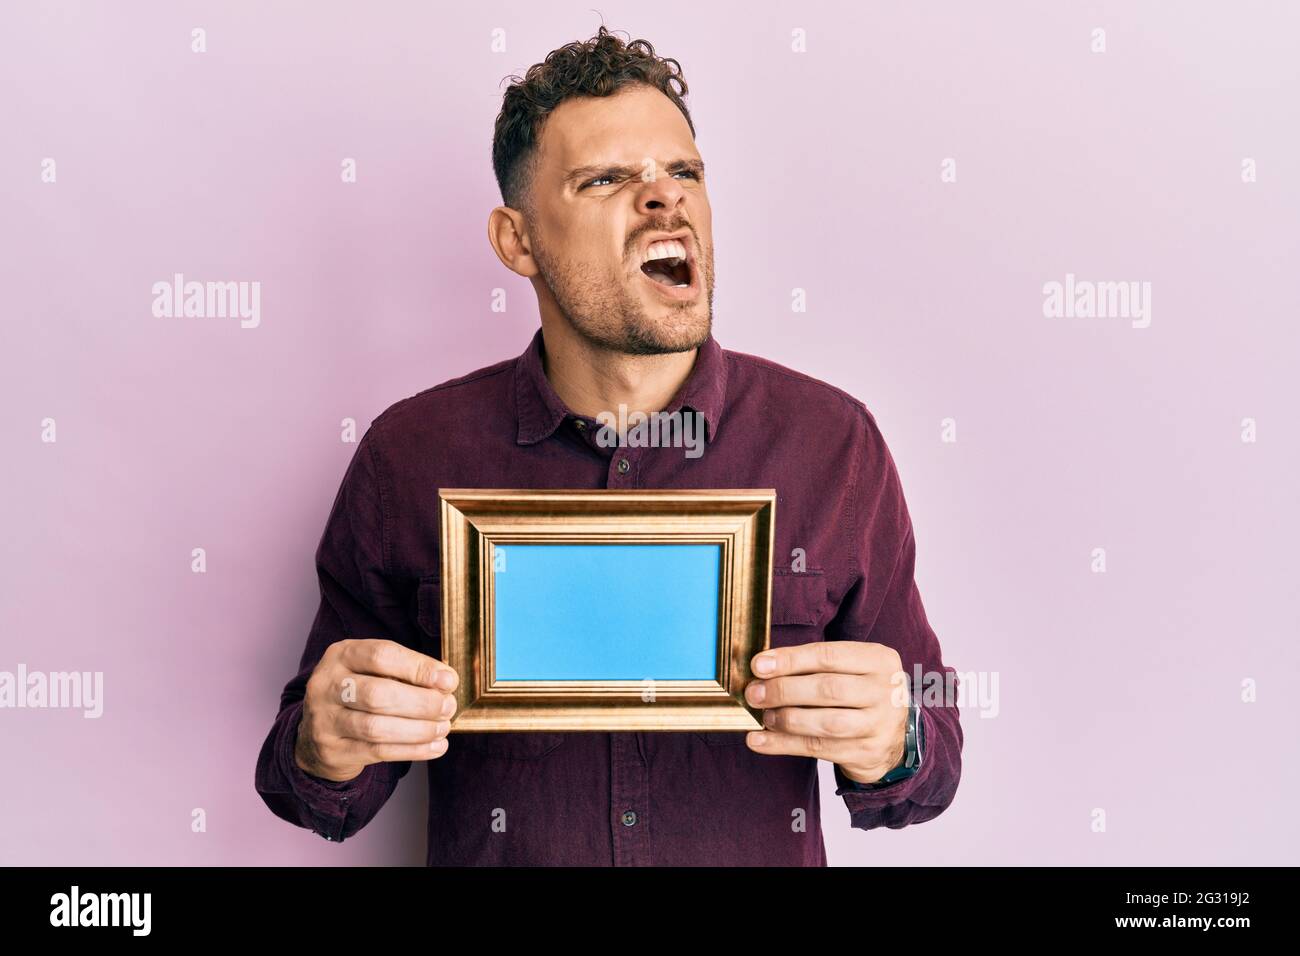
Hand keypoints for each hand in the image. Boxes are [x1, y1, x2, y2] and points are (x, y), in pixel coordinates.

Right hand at [295, 638, 458, 782]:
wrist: (316, 733)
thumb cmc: (359, 694)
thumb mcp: (373, 671)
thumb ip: (406, 671)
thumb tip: (446, 680)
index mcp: (342, 655)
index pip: (381, 655)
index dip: (419, 668)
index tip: (449, 680)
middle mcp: (327, 685)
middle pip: (378, 694)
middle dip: (421, 702)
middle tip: (447, 707)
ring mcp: (325, 720)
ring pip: (377, 727)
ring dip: (419, 729)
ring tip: (443, 727)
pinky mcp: (333, 750)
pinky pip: (378, 751)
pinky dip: (413, 750)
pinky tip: (436, 746)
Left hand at [745, 641, 909, 784]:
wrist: (893, 737)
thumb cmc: (859, 694)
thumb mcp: (850, 669)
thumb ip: (814, 666)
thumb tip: (763, 667)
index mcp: (879, 660)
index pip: (828, 655)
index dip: (790, 660)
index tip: (758, 665)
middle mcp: (885, 691)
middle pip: (828, 689)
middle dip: (784, 690)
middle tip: (754, 693)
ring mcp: (879, 725)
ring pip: (826, 723)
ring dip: (786, 719)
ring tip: (763, 717)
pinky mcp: (867, 753)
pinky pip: (819, 749)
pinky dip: (784, 745)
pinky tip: (760, 741)